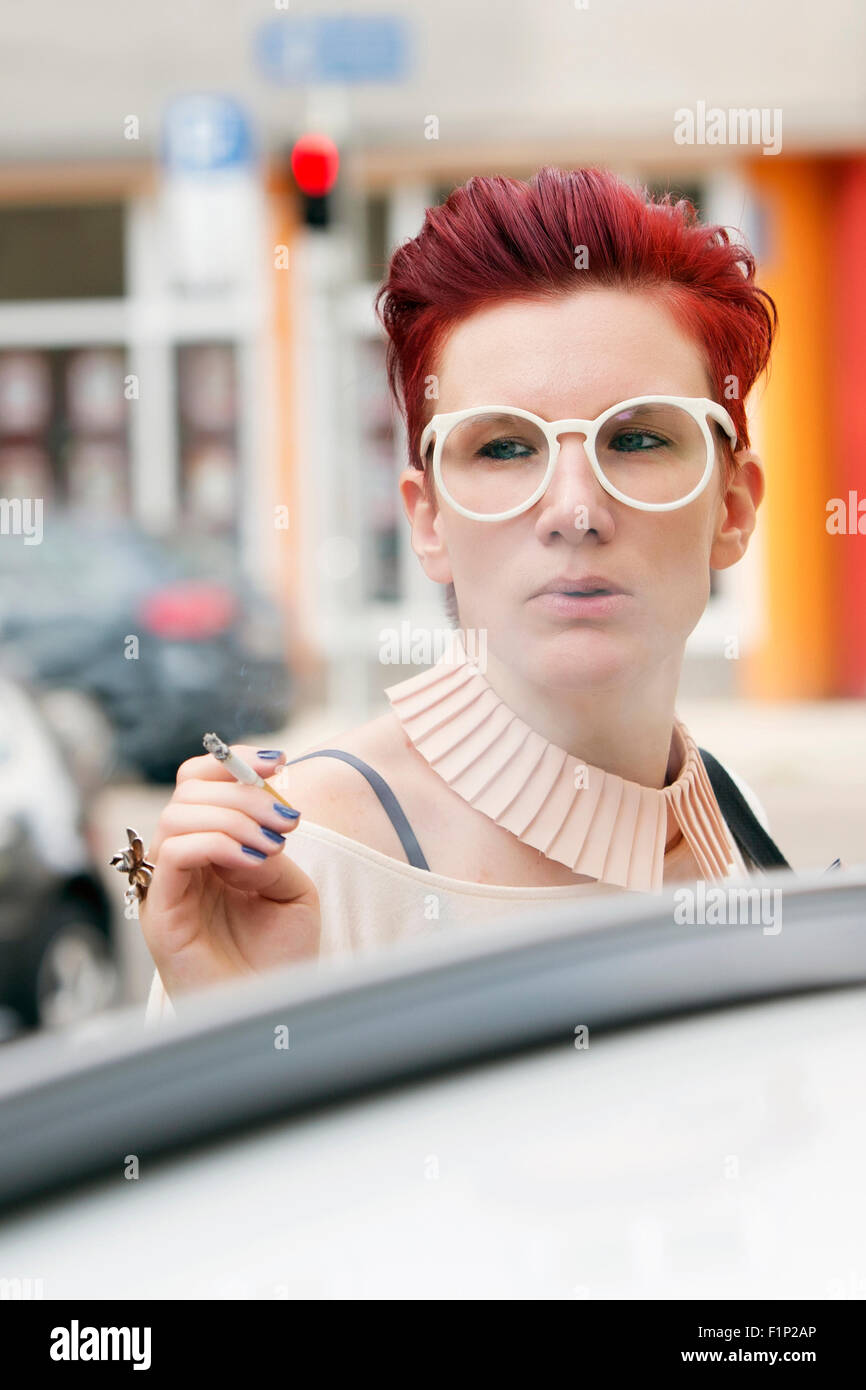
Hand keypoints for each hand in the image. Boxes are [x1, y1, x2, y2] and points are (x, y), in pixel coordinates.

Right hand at [139, 747, 319, 999]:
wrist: (271, 1013)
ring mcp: (167, 885)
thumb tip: (252, 827)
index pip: (199, 782)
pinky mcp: (160, 912)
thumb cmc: (279, 956)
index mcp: (209, 847)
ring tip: (275, 841)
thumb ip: (270, 847)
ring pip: (178, 815)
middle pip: (189, 791)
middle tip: (287, 818)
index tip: (279, 761)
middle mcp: (182, 861)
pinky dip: (215, 843)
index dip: (232, 762)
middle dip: (244, 791)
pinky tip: (252, 859)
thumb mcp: (292, 888)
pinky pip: (174, 853)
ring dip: (234, 815)